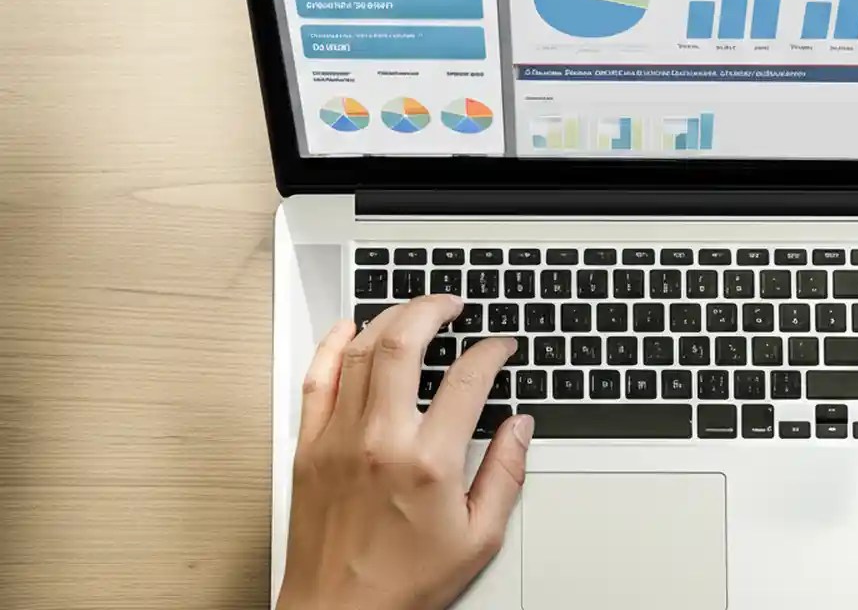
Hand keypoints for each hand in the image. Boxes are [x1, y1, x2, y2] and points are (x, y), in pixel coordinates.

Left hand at [277, 295, 534, 609]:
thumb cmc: (403, 584)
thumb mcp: (479, 537)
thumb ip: (505, 474)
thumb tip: (519, 428)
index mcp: (429, 462)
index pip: (468, 379)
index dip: (491, 351)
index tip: (500, 347)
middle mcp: (381, 440)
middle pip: (404, 343)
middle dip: (434, 308)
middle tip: (453, 305)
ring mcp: (339, 439)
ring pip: (360, 351)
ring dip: (390, 319)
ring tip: (413, 312)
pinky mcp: (309, 447)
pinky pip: (316, 379)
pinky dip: (330, 345)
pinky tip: (348, 329)